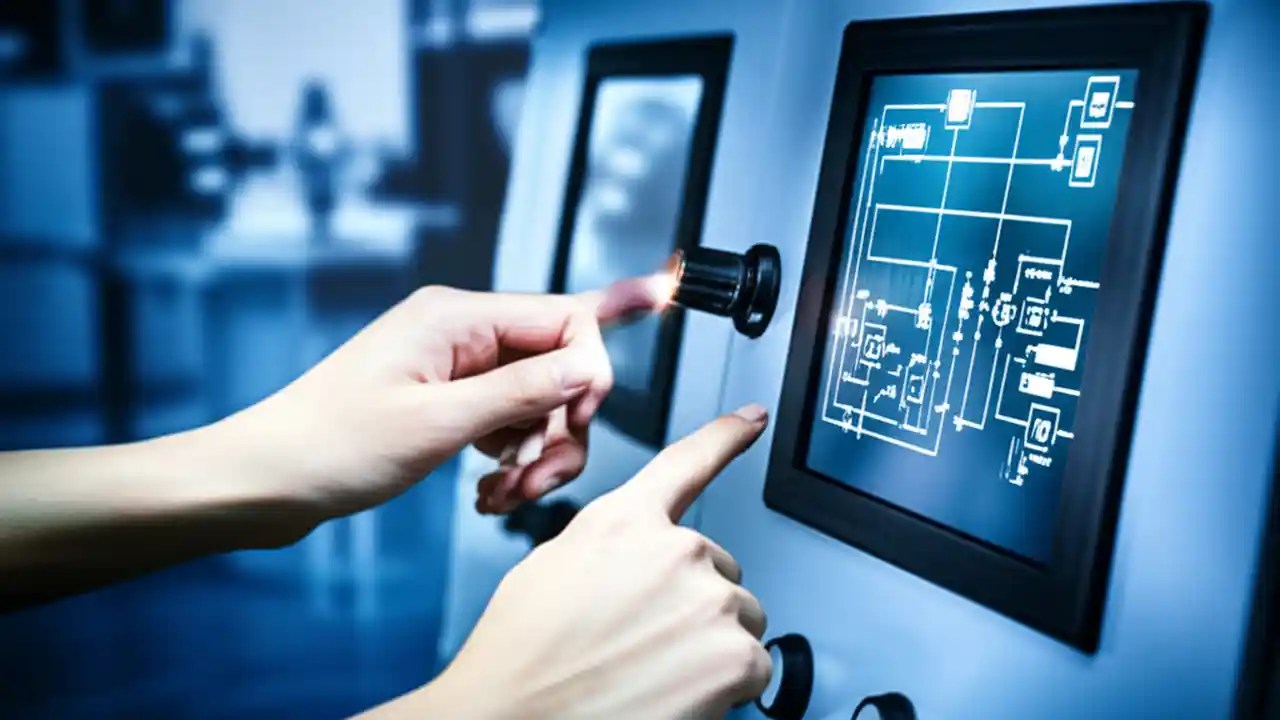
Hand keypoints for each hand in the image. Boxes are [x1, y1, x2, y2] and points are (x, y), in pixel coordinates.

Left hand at [212, 280, 660, 526]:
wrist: (268, 480)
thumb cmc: (334, 445)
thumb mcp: (439, 422)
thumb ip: (522, 391)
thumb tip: (590, 367)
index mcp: (457, 318)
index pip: (566, 319)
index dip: (587, 372)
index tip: (573, 425)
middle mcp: (461, 333)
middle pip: (557, 367)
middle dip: (559, 428)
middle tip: (535, 481)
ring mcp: (455, 368)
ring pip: (537, 403)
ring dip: (535, 455)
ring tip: (503, 496)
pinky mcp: (447, 401)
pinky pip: (507, 424)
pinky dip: (510, 462)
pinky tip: (488, 493)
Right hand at [404, 406, 771, 719]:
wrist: (512, 718)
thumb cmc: (520, 656)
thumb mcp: (553, 568)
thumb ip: (612, 547)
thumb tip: (641, 564)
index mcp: (624, 520)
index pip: (687, 463)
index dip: (727, 435)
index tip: (754, 418)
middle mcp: (674, 550)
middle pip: (719, 568)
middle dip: (694, 601)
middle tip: (644, 641)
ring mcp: (708, 600)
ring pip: (740, 618)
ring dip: (711, 644)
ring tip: (653, 672)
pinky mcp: (733, 655)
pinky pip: (754, 665)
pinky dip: (726, 687)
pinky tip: (674, 695)